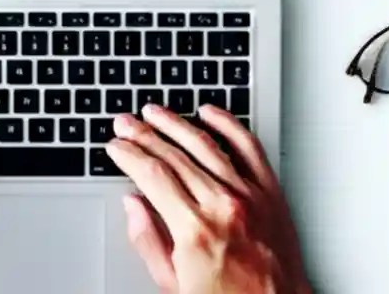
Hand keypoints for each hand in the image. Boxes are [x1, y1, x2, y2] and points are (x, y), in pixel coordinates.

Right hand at [107, 104, 310, 293]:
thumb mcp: (174, 285)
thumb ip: (149, 242)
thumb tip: (133, 205)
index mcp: (194, 230)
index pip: (151, 175)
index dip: (129, 155)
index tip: (116, 147)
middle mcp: (223, 206)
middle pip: (173, 156)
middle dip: (143, 135)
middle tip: (125, 123)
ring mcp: (250, 196)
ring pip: (205, 145)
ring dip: (175, 123)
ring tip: (155, 112)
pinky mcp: (272, 194)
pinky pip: (249, 147)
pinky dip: (228, 124)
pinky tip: (210, 112)